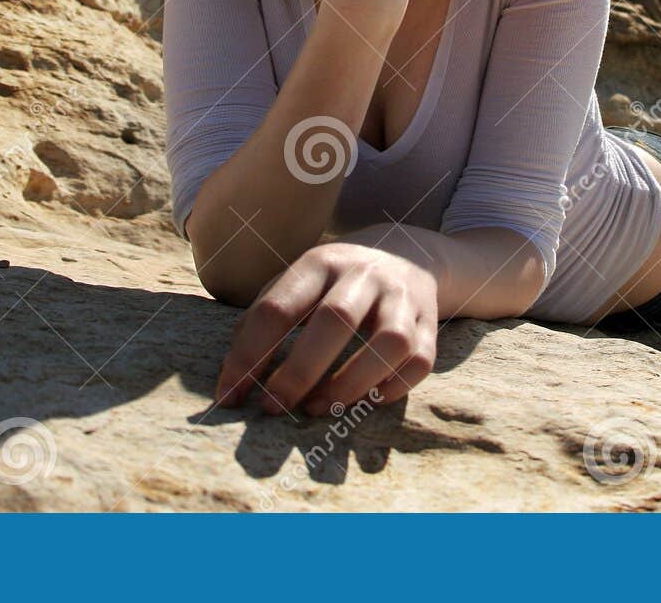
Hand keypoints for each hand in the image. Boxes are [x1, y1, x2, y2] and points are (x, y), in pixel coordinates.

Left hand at [212, 237, 439, 415]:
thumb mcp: (298, 280)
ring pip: (388, 343)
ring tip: (318, 408)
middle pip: (335, 321)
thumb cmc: (336, 279)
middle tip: (273, 409)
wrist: (409, 251)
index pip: (278, 308)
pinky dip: (392, 387)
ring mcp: (403, 297)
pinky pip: (419, 361)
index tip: (230, 397)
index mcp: (320, 262)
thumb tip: (233, 374)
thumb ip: (264, 316)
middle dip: (299, 372)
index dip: (249, 356)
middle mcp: (365, 274)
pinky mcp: (430, 322)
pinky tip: (365, 400)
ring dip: (349, 384)